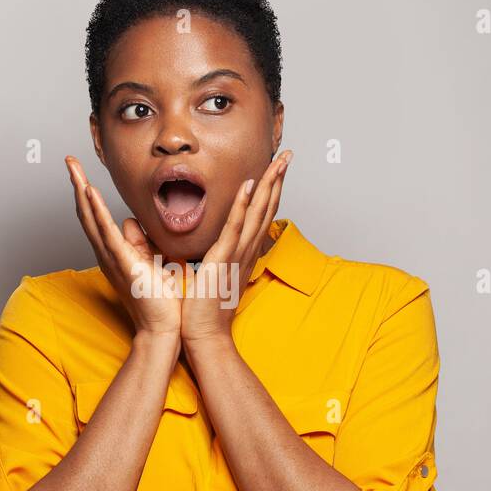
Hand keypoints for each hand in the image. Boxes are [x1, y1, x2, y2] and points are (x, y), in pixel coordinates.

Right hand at [66, 155, 181, 339]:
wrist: (163, 328)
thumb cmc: (160, 301)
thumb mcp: (150, 262)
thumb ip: (139, 241)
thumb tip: (131, 222)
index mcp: (113, 254)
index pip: (96, 217)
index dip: (87, 193)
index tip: (82, 171)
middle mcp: (106, 254)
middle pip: (86, 213)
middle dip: (77, 185)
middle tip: (69, 161)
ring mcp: (111, 258)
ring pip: (91, 218)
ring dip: (81, 190)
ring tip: (73, 168)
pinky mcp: (122, 263)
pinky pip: (105, 232)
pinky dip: (96, 211)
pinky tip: (88, 193)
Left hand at [180, 149, 290, 345]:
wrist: (204, 335)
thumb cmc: (203, 310)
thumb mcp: (208, 275)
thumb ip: (210, 256)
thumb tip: (209, 245)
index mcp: (242, 253)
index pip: (259, 215)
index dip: (270, 190)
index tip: (276, 168)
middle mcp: (245, 250)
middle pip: (266, 208)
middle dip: (278, 180)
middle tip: (288, 155)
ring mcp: (237, 254)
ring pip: (257, 212)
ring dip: (269, 185)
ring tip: (279, 161)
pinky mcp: (223, 259)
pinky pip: (235, 227)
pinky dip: (243, 205)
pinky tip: (250, 185)